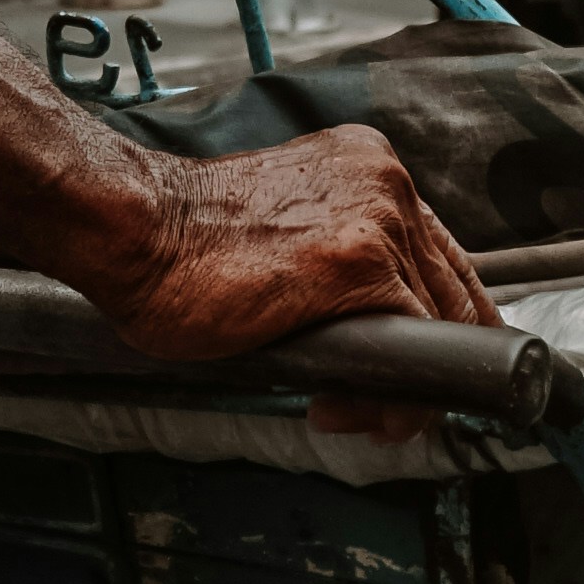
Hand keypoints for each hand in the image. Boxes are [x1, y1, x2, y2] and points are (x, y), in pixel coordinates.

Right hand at [0, 16, 496, 374]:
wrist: (132, 232)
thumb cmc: (178, 242)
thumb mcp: (278, 232)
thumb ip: (332, 257)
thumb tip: (363, 326)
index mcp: (366, 168)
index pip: (438, 255)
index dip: (434, 322)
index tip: (417, 366)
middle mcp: (385, 183)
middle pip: (451, 291)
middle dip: (425, 365)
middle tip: (381, 410)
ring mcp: (379, 220)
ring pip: (441, 323)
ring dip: (404, 390)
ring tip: (355, 415)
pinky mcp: (361, 265)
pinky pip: (415, 346)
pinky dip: (393, 394)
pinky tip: (344, 409)